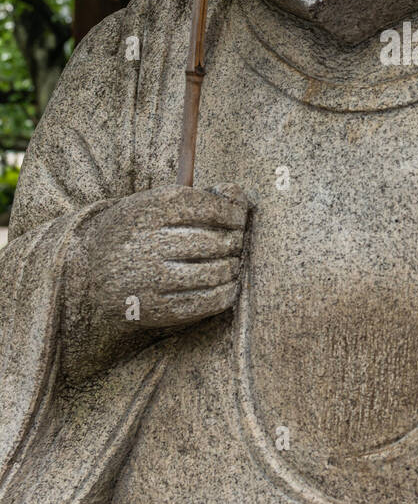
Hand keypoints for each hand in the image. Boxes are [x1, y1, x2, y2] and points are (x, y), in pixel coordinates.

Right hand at [63, 184, 250, 380]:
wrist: (90, 270)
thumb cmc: (136, 230)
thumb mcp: (154, 203)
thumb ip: (197, 197)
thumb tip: (240, 195)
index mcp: (149, 210)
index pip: (207, 207)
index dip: (232, 213)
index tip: (239, 217)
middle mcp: (148, 243)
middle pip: (212, 241)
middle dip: (235, 241)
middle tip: (239, 242)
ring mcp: (149, 279)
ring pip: (213, 272)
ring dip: (233, 267)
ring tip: (233, 262)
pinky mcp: (155, 309)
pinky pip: (205, 302)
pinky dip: (225, 293)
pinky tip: (228, 285)